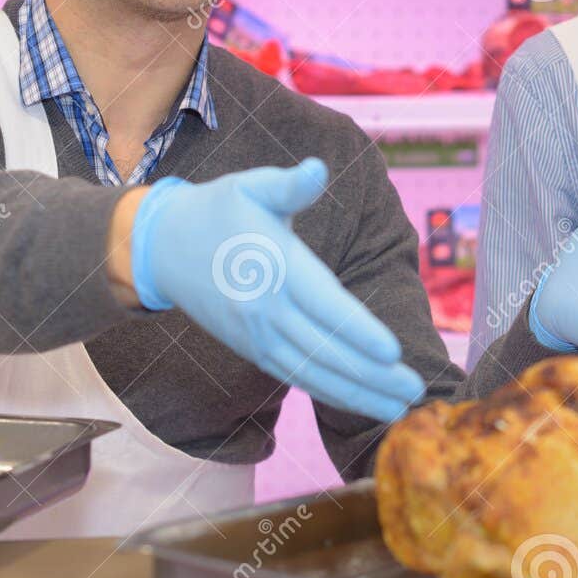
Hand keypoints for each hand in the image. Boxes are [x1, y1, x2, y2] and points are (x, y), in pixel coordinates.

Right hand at [130, 158, 424, 421]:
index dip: (358, 330)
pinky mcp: (252, 349)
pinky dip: (329, 392)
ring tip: (400, 409)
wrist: (160, 247)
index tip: (393, 351)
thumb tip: (317, 168)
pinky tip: (362, 402)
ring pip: (312, 372)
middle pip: (325, 348)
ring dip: (358, 393)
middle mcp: (265, 308)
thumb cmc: (218, 209)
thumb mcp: (250, 186)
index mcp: (274, 265)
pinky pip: (295, 376)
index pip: (323, 304)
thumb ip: (289, 184)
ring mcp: (257, 335)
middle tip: (417, 392)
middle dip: (373, 374)